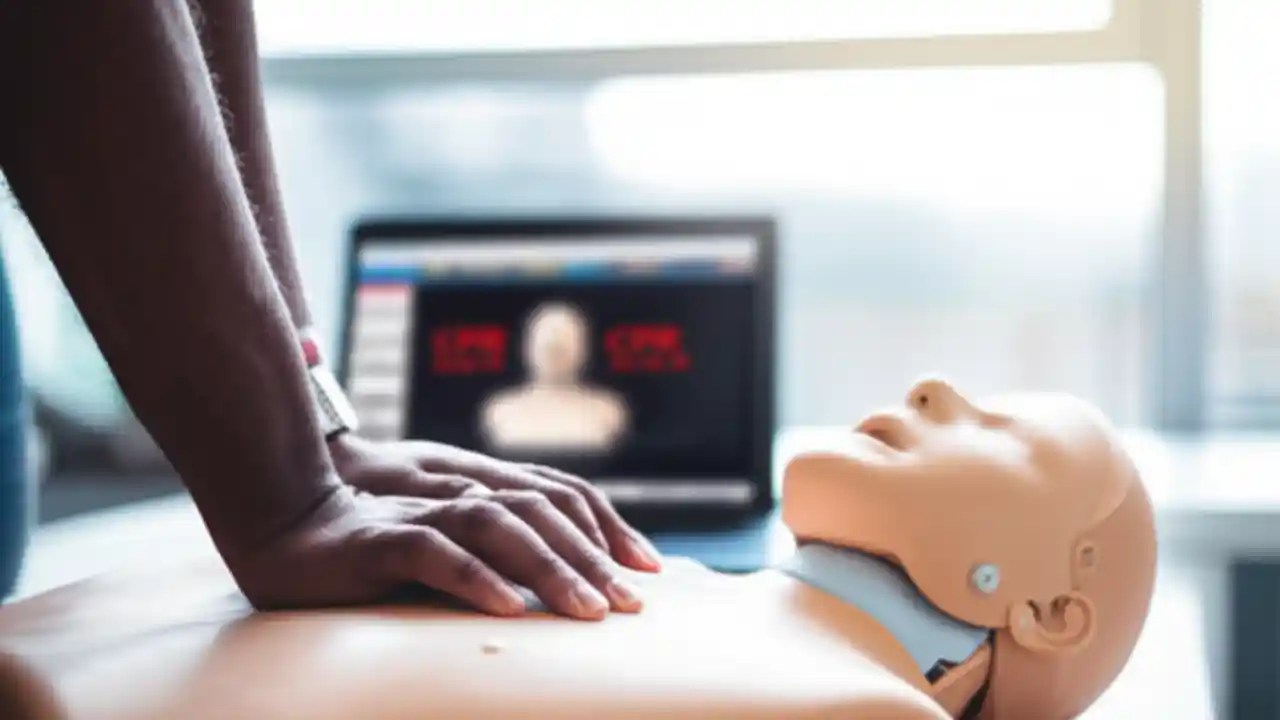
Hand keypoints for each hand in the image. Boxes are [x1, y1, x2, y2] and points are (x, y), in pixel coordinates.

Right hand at [227, 483, 642, 619]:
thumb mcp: (442, 544)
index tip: (649, 568)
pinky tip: (508, 608)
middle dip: (592, 558)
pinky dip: (475, 577)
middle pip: (540, 512)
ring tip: (587, 612)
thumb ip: (490, 552)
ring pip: (498, 527)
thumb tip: (548, 589)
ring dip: (549, 568)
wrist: (279, 525)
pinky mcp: (377, 540)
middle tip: (630, 605)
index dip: (608, 525)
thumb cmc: (367, 544)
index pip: (559, 494)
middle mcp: (455, 492)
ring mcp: (418, 511)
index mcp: (477, 489)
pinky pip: (434, 552)